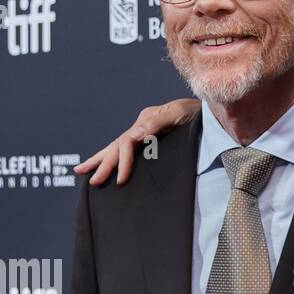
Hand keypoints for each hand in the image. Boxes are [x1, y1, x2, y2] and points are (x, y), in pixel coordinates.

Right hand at [74, 99, 199, 185]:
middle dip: (103, 164)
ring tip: (82, 171)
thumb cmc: (197, 112)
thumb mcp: (178, 112)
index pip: (126, 143)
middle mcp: (141, 127)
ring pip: (117, 148)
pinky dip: (115, 159)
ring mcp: (144, 134)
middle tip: (93, 181)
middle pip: (116, 147)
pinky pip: (127, 151)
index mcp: (146, 121)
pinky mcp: (151, 142)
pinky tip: (107, 167)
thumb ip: (157, 122)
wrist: (211, 112)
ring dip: (101, 160)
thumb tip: (134, 135)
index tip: (121, 180)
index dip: (122, 162)